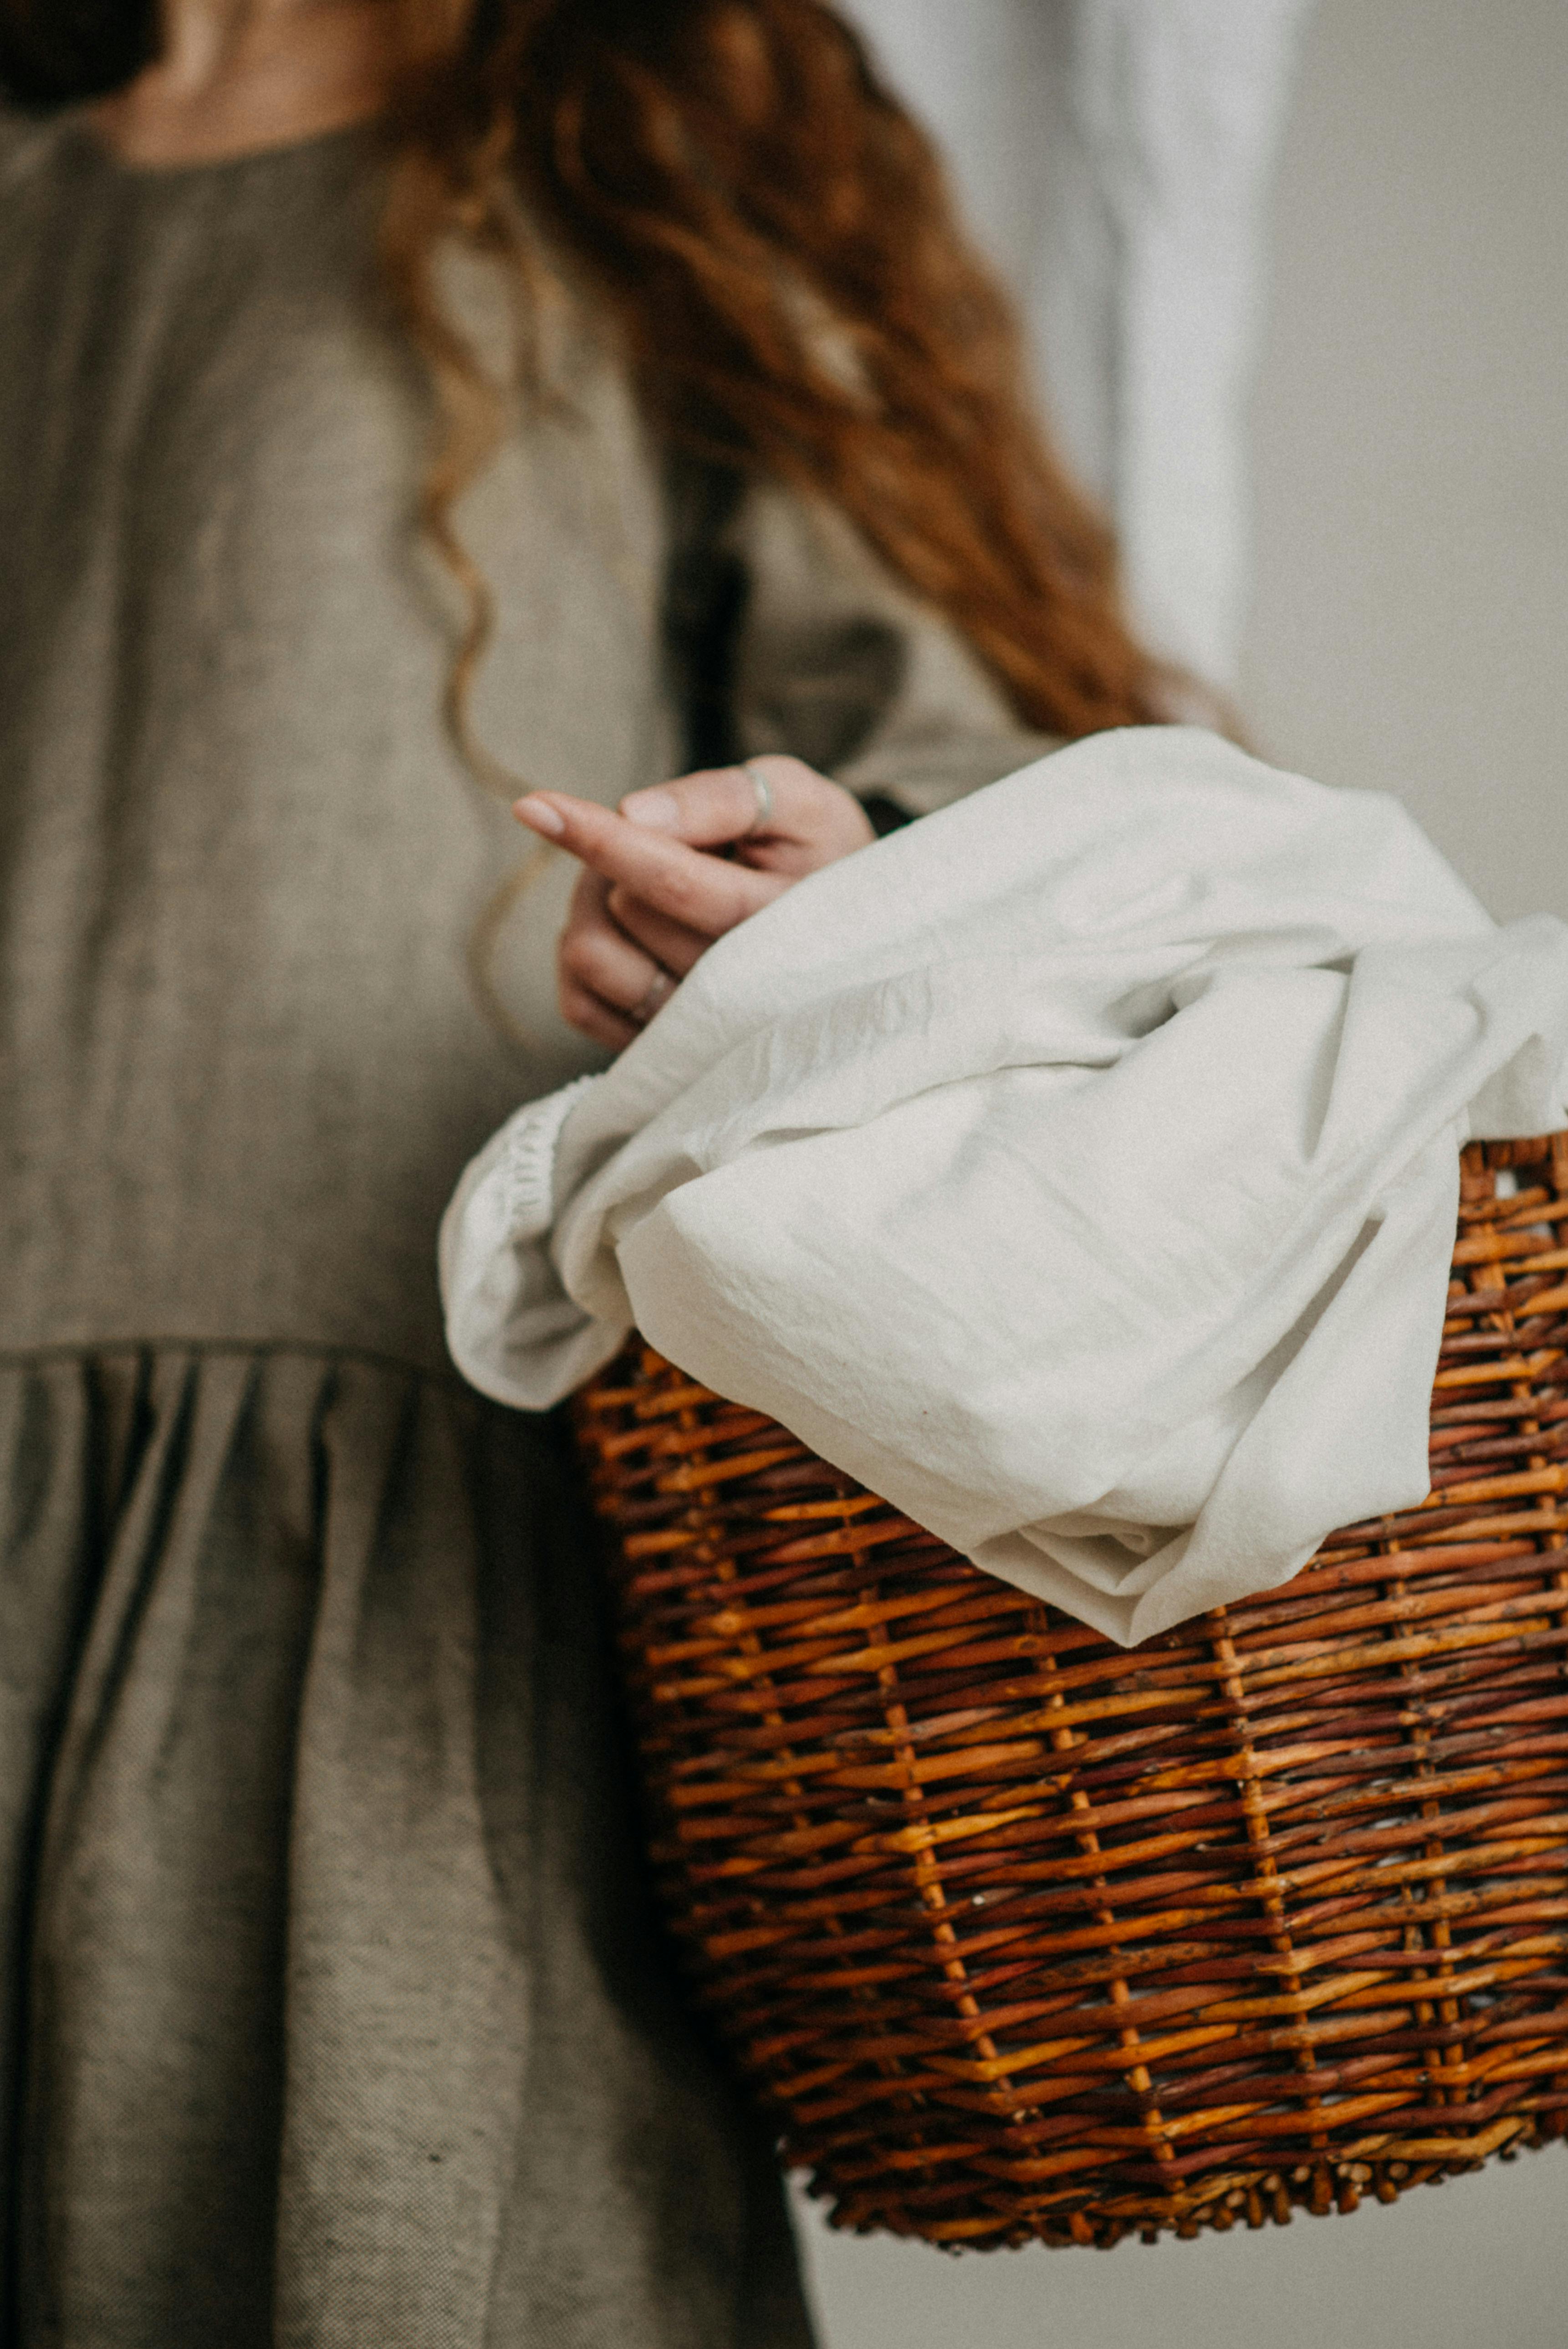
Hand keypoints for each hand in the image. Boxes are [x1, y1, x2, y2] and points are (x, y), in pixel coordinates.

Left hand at [514, 755, 875, 1048]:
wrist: (851, 932)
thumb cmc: (817, 851)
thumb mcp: (797, 800)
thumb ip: (723, 799)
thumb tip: (632, 814)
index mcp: (781, 921)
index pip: (671, 879)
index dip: (599, 837)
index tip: (534, 806)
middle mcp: (739, 993)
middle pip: (623, 910)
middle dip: (617, 857)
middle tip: (655, 839)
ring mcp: (698, 1036)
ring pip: (590, 958)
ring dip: (593, 904)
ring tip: (637, 883)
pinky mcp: (661, 1057)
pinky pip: (578, 1005)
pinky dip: (581, 957)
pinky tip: (624, 933)